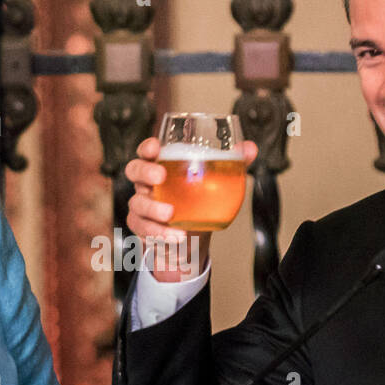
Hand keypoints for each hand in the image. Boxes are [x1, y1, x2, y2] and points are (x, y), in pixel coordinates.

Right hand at [124, 136, 256, 281]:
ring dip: (153, 208)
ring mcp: (142, 204)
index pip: (148, 151)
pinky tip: (175, 236)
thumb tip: (250, 148)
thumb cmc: (199, 202)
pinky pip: (143, 228)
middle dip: (145, 172)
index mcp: (162, 166)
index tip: (156, 147)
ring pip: (137, 202)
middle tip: (160, 177)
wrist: (190, 238)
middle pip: (134, 170)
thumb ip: (232, 164)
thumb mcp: (216, 183)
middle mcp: (148, 183)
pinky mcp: (142, 226)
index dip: (147, 147)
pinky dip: (158, 233)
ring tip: (171, 214)